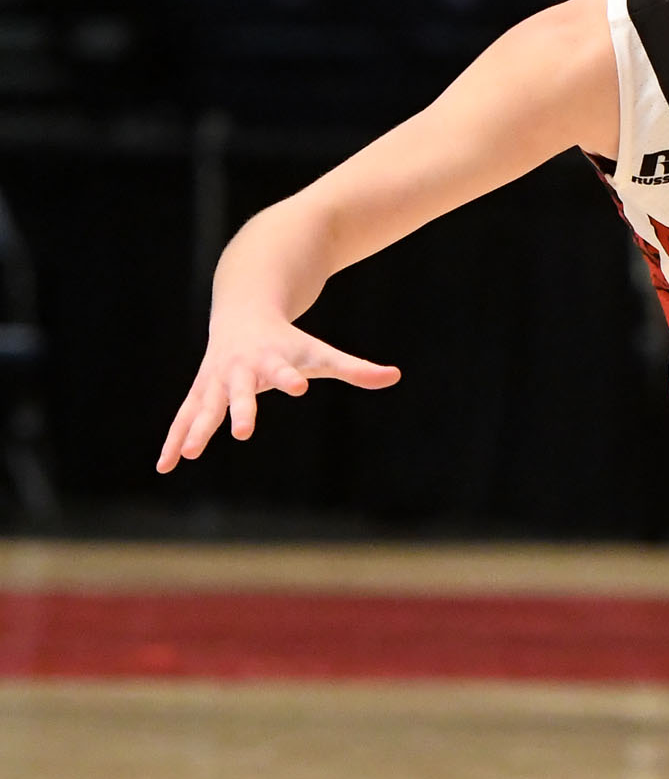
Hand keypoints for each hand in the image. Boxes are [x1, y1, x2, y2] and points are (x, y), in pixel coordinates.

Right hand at [157, 318, 399, 471]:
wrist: (243, 312)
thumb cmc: (288, 341)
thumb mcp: (320, 352)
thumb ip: (354, 368)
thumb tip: (395, 376)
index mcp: (271, 359)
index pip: (284, 369)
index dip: (290, 377)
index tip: (299, 386)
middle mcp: (240, 369)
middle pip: (240, 391)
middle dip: (241, 410)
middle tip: (243, 432)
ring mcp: (215, 381)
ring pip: (204, 407)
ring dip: (197, 429)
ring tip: (190, 455)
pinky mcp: (200, 391)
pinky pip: (184, 417)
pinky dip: (174, 439)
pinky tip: (164, 466)